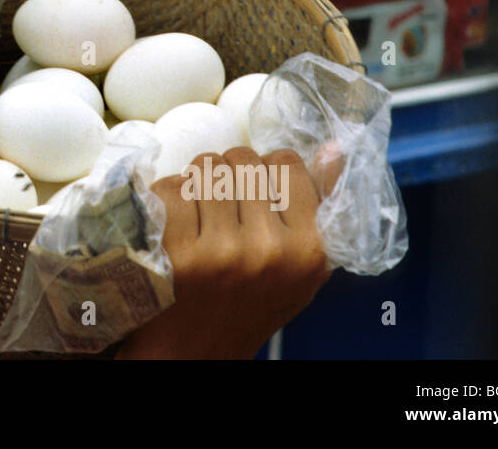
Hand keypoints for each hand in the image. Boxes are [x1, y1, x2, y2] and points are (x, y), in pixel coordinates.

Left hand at [116, 146, 341, 358]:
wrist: (198, 350)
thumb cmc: (251, 300)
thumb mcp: (300, 264)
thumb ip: (319, 206)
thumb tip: (331, 147)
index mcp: (308, 250)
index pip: (287, 164)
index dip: (266, 169)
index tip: (254, 190)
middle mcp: (268, 250)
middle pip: (242, 160)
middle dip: (228, 171)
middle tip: (220, 201)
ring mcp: (221, 252)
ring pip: (204, 168)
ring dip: (196, 181)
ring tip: (197, 210)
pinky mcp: (177, 254)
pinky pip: (171, 189)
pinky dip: (166, 196)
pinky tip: (173, 222)